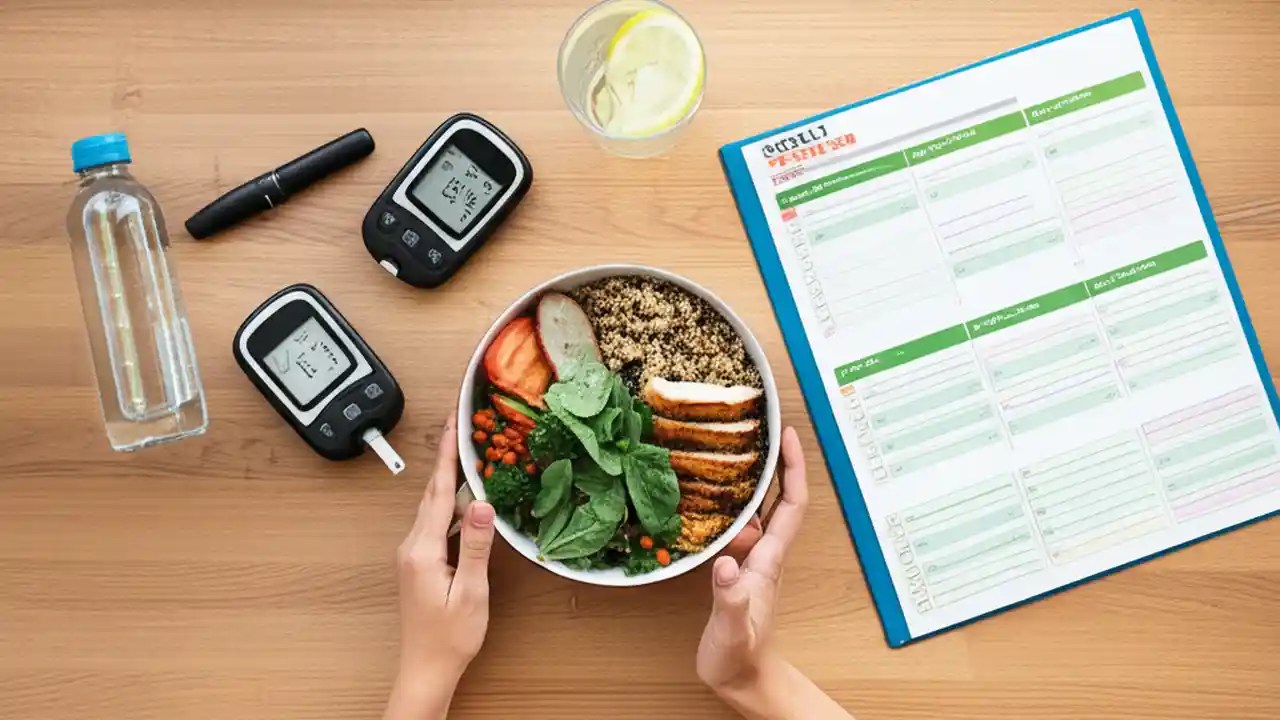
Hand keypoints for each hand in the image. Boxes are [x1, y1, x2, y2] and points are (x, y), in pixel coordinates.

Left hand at [385, 415, 496, 719]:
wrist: (426, 669)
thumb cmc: (449, 638)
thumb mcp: (470, 593)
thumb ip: (476, 547)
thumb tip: (482, 505)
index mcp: (423, 550)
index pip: (438, 492)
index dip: (447, 456)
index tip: (452, 426)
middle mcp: (412, 547)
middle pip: (432, 493)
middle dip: (447, 458)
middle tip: (460, 427)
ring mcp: (413, 554)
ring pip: (433, 507)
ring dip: (449, 480)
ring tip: (466, 454)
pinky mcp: (419, 562)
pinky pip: (435, 523)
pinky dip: (450, 504)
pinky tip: (465, 501)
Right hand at [697, 426, 808, 694]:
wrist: (740, 677)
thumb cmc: (738, 656)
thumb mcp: (731, 627)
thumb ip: (729, 598)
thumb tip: (724, 564)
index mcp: (767, 560)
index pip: (790, 505)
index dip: (792, 469)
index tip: (786, 435)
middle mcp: (764, 554)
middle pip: (777, 499)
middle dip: (774, 462)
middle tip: (758, 428)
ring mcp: (751, 560)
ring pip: (757, 511)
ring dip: (750, 481)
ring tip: (730, 451)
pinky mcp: (736, 568)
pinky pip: (737, 527)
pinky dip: (729, 507)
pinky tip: (708, 498)